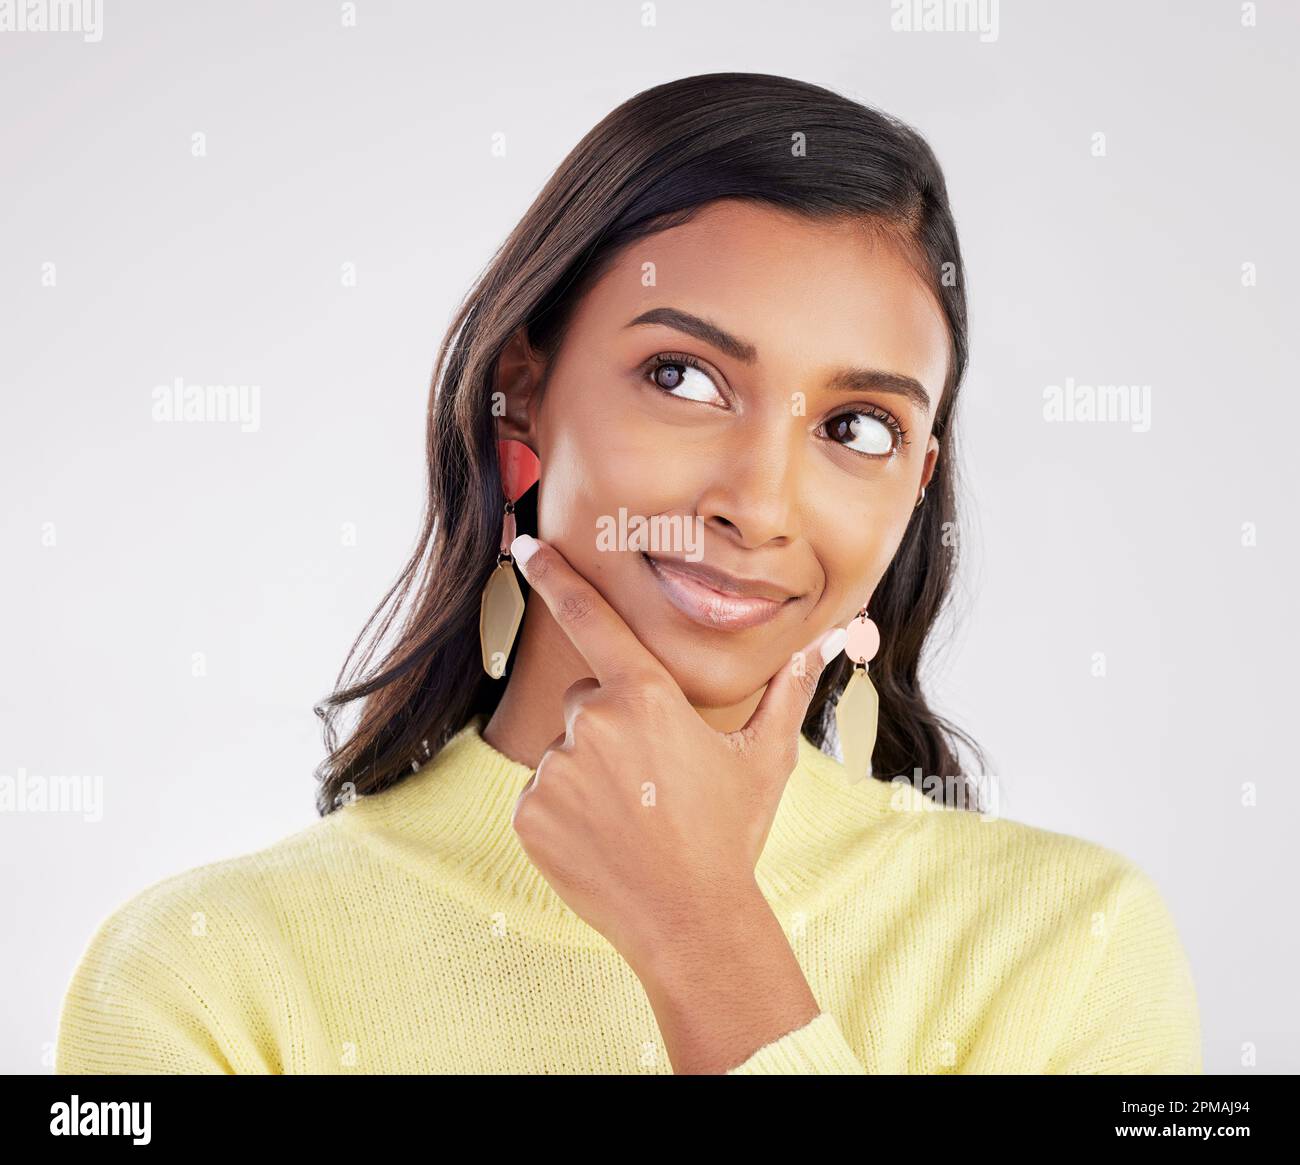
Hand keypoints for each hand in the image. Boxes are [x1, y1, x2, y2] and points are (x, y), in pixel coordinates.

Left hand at [507, 533, 844, 976]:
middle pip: (587, 701)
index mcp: (646, 697)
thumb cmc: (731, 834)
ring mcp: (557, 771)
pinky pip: (542, 797)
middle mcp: (593, 723)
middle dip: (611, 727)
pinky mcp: (530, 814)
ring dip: (589, 775)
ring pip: (565, 752)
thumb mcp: (764, 758)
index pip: (593, 620)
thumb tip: (825, 641)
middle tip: (652, 782)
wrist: (693, 922)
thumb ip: (785, 691)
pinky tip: (603, 841)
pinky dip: (564, 814)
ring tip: (633, 819)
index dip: (557, 577)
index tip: (527, 546)